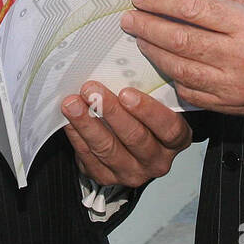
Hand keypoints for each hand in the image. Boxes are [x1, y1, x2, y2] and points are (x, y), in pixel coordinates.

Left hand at [61, 82, 191, 186]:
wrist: (132, 142)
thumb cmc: (144, 115)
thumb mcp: (156, 103)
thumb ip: (147, 90)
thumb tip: (120, 65)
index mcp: (175, 140)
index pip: (168, 128)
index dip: (148, 111)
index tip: (127, 93)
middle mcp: (157, 160)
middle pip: (135, 138)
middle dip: (110, 111)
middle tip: (91, 91)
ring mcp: (132, 172)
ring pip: (108, 149)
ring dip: (87, 123)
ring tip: (72, 103)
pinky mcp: (107, 178)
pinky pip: (89, 158)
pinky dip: (77, 137)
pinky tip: (68, 121)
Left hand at [120, 0, 243, 118]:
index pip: (194, 8)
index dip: (162, 0)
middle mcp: (240, 55)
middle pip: (180, 39)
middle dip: (148, 26)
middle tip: (128, 17)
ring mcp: (232, 84)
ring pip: (179, 67)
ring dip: (153, 51)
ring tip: (139, 37)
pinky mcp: (227, 105)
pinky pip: (188, 91)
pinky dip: (170, 76)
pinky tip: (161, 61)